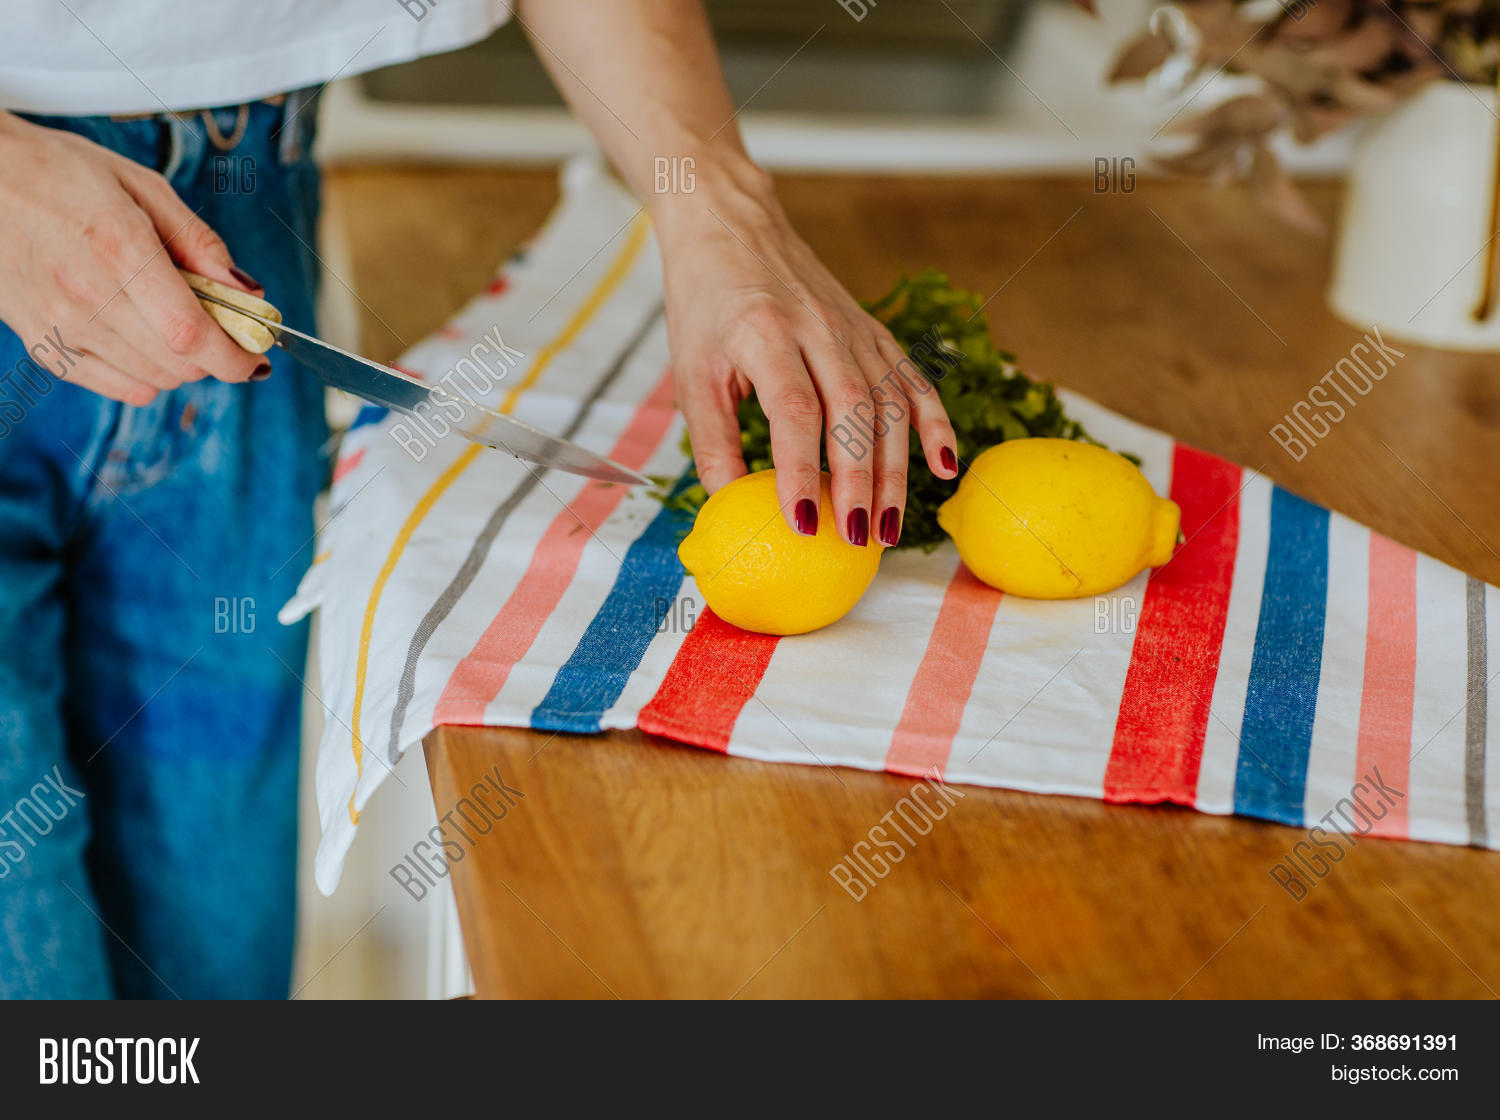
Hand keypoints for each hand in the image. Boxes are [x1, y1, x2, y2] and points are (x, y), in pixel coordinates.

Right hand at [0, 111, 269, 406]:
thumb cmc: (60, 173)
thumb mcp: (142, 186)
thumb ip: (200, 242)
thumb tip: (248, 292)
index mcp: (120, 251)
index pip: (192, 334)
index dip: (237, 355)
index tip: (258, 351)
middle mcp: (88, 297)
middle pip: (180, 364)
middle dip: (218, 355)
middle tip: (223, 326)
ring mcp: (62, 327)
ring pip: (154, 380)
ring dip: (183, 364)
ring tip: (176, 322)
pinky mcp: (43, 345)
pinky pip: (116, 387)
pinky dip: (146, 376)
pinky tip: (145, 341)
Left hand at [656, 162, 957, 546]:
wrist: (733, 223)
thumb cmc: (706, 301)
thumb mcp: (691, 371)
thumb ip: (712, 441)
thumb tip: (730, 509)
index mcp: (764, 332)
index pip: (793, 410)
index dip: (800, 470)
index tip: (803, 523)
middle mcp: (818, 327)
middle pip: (854, 411)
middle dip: (860, 482)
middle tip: (859, 539)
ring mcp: (853, 327)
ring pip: (890, 403)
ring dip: (896, 470)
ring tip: (890, 527)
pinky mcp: (872, 331)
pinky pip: (913, 380)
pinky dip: (934, 424)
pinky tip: (944, 466)